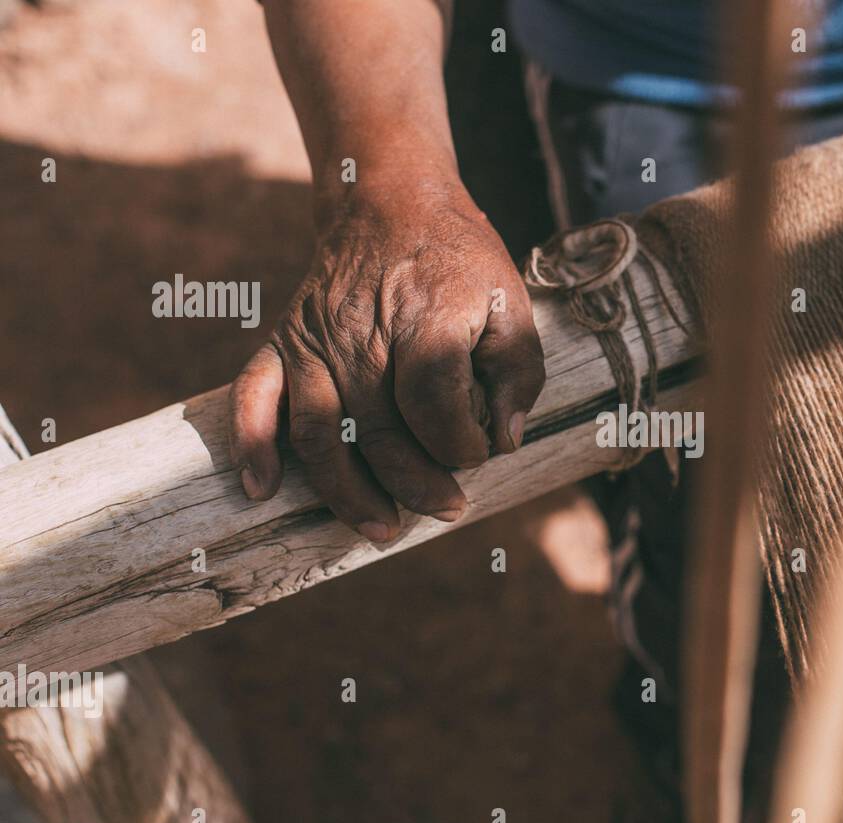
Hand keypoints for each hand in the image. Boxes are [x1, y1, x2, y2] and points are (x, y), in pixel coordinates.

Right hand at [229, 182, 544, 541]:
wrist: (391, 200)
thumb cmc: (461, 262)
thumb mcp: (512, 303)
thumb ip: (520, 372)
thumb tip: (507, 439)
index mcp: (423, 318)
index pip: (433, 403)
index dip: (461, 444)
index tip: (481, 454)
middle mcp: (362, 332)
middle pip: (378, 430)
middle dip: (415, 484)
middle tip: (448, 510)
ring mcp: (315, 339)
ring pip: (318, 431)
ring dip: (345, 491)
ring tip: (380, 530)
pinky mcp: (284, 340)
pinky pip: (255, 394)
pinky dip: (251, 443)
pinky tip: (260, 490)